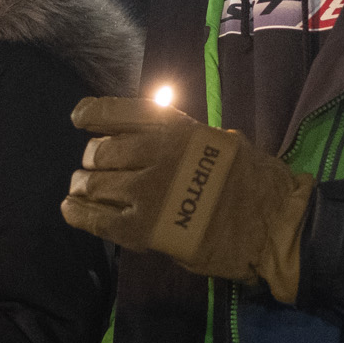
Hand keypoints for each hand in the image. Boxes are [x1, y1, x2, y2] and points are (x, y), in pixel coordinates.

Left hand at [63, 98, 311, 304]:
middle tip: (94, 168)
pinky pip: (97, 219)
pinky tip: (71, 210)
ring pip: (94, 184)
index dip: (93, 113)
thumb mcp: (218, 140)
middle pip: (101, 151)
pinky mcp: (144, 230)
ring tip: (82, 190)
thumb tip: (150, 132)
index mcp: (178, 129)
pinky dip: (79, 214)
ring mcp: (148, 193)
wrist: (272, 224)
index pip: (119, 112)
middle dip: (93, 160)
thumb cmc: (254, 181)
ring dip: (84, 186)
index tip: (79, 118)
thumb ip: (182, 136)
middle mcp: (157, 154)